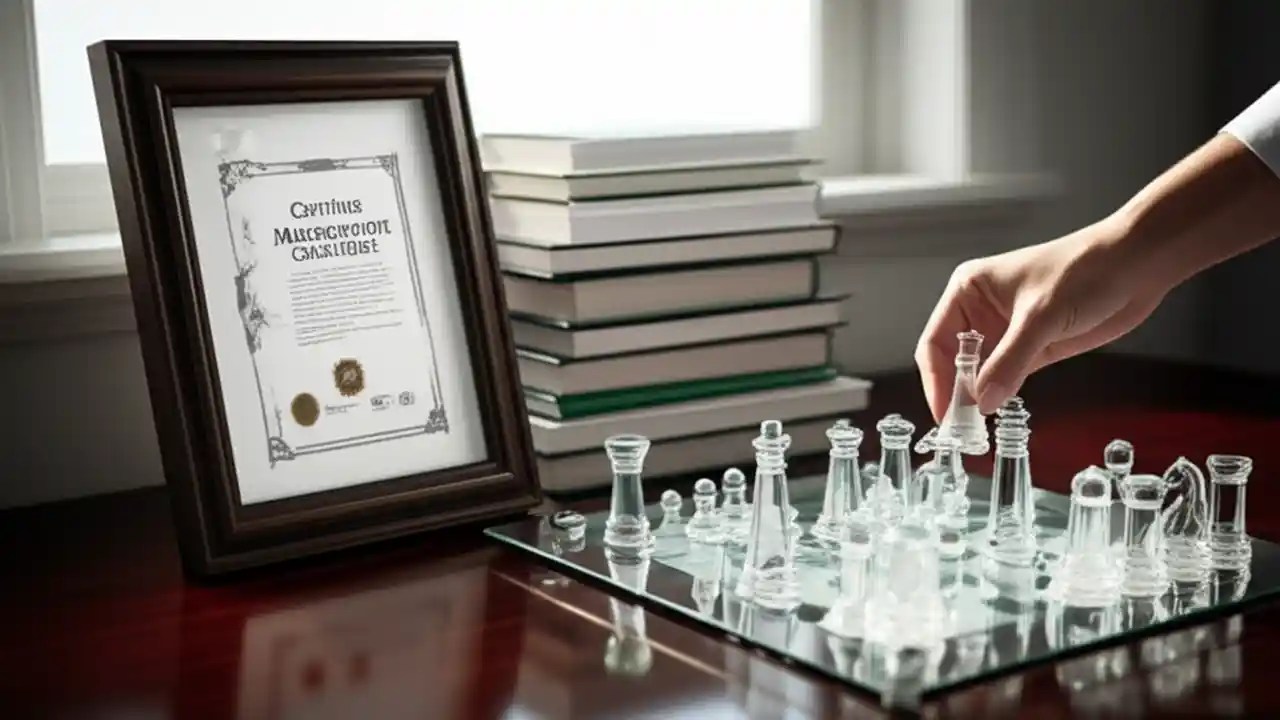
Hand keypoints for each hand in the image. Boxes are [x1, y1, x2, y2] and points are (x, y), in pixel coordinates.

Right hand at [915, 218, 1170, 420]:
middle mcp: (982, 311)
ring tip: (975, 428)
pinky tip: (998, 412)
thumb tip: (983, 401)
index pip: (936, 341)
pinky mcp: (1033, 347)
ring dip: (978, 398)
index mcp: (969, 290)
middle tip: (959, 425)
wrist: (1137, 265)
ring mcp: (1007, 330)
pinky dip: (1000, 395)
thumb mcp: (1041, 316)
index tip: (943, 411)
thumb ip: (1010, 362)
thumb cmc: (1086, 269)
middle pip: (953, 360)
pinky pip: (1006, 376)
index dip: (936, 379)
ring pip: (979, 372)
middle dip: (955, 392)